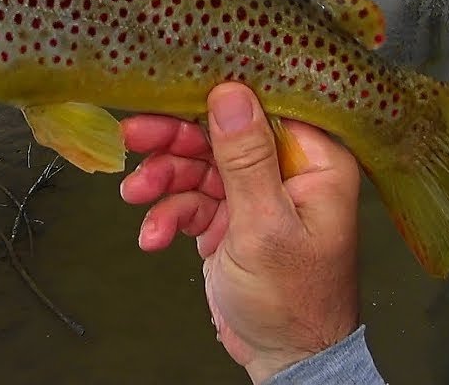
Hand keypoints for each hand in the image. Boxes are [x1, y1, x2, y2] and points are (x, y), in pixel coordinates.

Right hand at [120, 84, 360, 380]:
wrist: (282, 359)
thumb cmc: (293, 300)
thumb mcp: (265, 225)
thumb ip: (246, 158)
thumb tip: (231, 91)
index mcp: (315, 163)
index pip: (264, 108)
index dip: (217, 96)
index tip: (173, 90)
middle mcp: (287, 171)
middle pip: (221, 134)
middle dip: (174, 140)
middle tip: (133, 136)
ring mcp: (255, 196)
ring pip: (198, 165)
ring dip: (163, 180)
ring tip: (134, 196)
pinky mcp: (229, 220)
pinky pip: (190, 201)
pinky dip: (168, 216)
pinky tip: (153, 237)